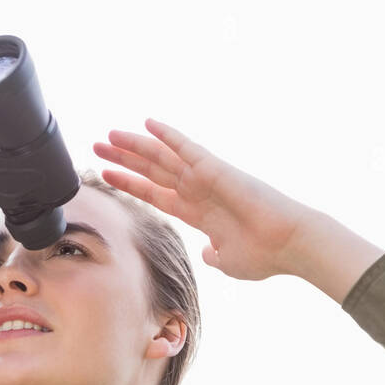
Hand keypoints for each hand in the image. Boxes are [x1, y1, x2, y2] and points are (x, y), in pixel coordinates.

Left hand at [93, 119, 316, 281]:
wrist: (288, 245)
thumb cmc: (264, 255)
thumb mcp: (228, 261)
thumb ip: (214, 256)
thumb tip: (208, 253)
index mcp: (198, 213)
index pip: (155, 194)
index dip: (130, 184)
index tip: (107, 176)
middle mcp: (198, 191)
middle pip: (152, 170)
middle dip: (123, 160)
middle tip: (96, 147)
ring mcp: (206, 178)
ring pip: (161, 157)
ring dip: (134, 146)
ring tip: (108, 136)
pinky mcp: (216, 169)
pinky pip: (187, 148)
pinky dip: (168, 135)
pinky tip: (148, 123)